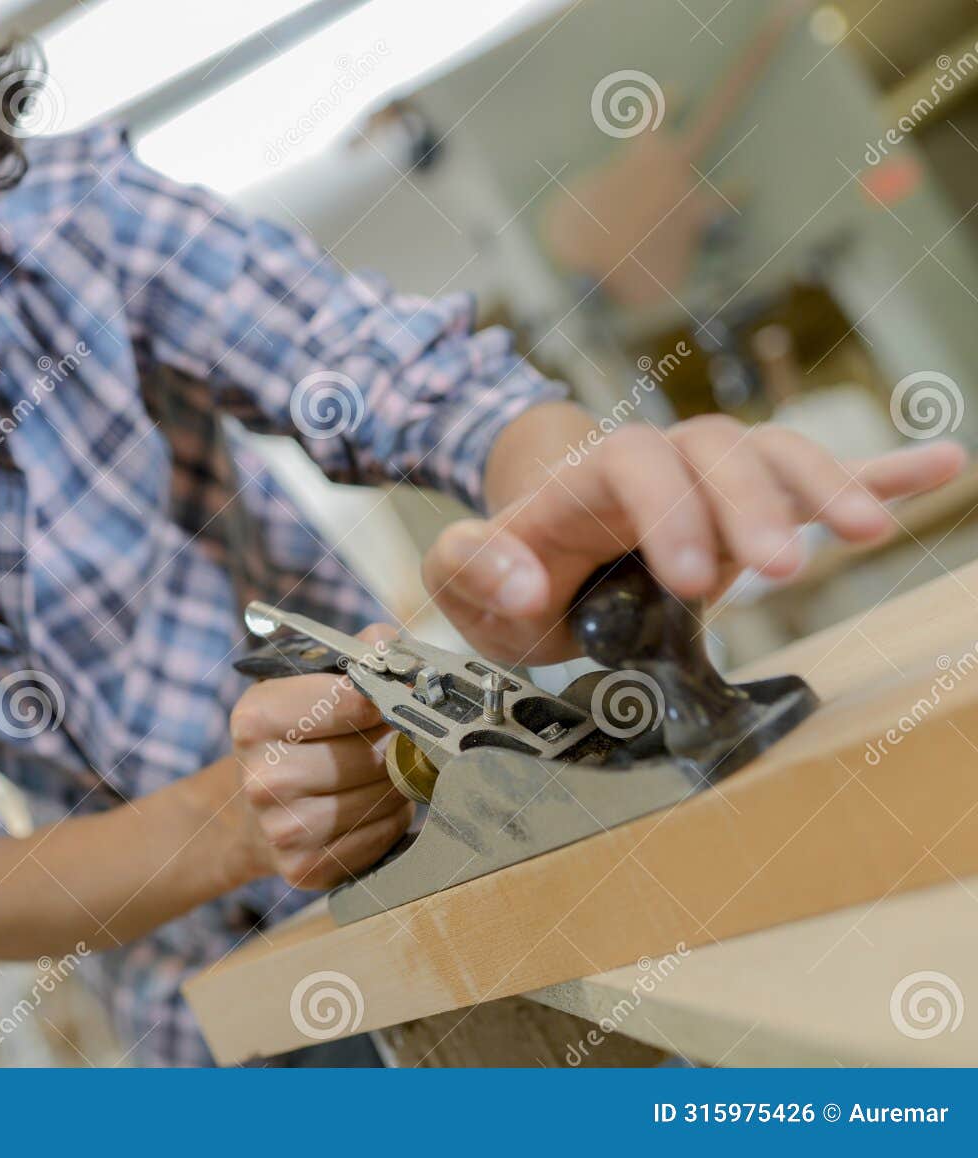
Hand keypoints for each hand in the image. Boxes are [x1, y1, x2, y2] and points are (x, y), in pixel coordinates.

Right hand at [229, 626, 412, 889]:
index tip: (397, 697)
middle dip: (395, 745)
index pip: (352, 699)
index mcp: (256, 718)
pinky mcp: (304, 868)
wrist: (248, 812)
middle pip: (372, 755)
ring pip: (381, 798)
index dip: (387, 697)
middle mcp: (262, 777)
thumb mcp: (304, 683)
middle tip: (395, 738)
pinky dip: (389, 820)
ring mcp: (281, 828)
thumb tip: (393, 642)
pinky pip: (379, 838)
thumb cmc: (290, 738)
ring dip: (397, 784)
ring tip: (383, 772)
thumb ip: (354, 655)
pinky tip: (373, 806)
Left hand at [424, 414, 966, 664]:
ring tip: (867, 530)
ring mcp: (709, 485)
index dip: (667, 509)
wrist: (533, 562)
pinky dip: (879, 472)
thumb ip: (471, 573)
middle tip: (779, 571)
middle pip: (715, 453)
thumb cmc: (504, 570)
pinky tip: (940, 468)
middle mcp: (658, 467)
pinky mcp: (747, 514)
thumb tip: (523, 584)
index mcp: (585, 480)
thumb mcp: (460, 578)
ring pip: (772, 456)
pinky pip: (819, 479)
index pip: (633, 463)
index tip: (690, 580)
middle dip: (751, 505)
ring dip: (822, 484)